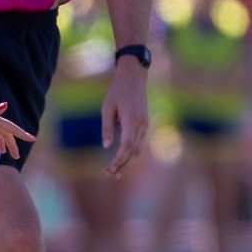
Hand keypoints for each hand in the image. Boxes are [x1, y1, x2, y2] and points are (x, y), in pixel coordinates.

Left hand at [101, 58, 149, 176]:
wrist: (134, 77)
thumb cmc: (117, 91)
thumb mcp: (107, 107)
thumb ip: (107, 127)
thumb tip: (106, 146)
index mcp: (131, 120)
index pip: (127, 146)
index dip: (119, 160)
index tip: (109, 169)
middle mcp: (141, 124)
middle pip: (133, 151)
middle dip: (122, 165)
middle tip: (109, 174)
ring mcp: (145, 124)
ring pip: (138, 149)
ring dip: (128, 161)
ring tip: (115, 171)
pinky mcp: (145, 123)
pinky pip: (140, 142)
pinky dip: (132, 153)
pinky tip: (123, 159)